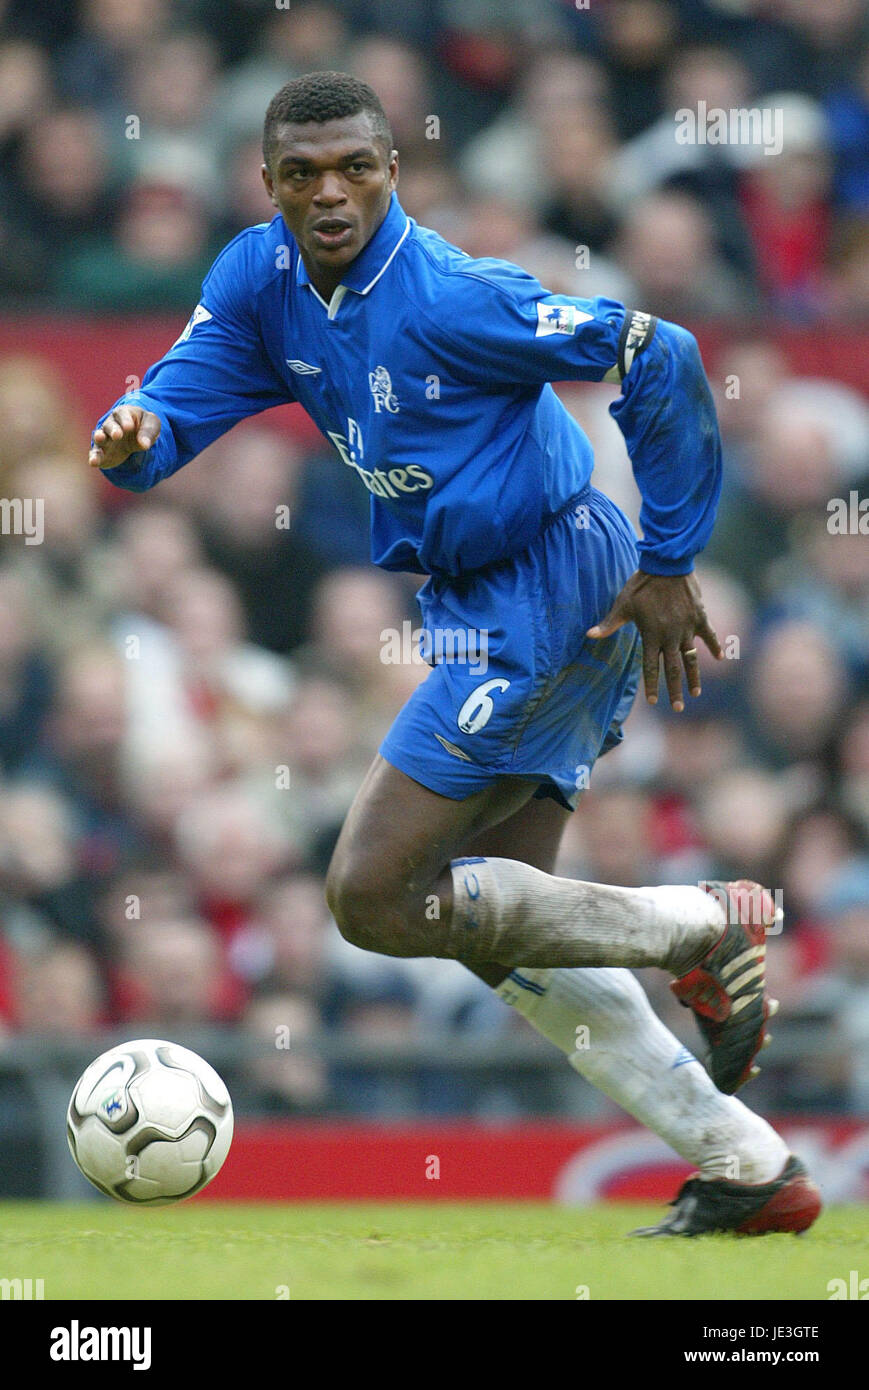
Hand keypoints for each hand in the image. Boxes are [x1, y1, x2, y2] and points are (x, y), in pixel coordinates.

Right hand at [88, 405, 160, 468]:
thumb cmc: (144, 425)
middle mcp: (111, 424)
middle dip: (113, 430)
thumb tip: (144, 444)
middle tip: (117, 435)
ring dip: (99, 438)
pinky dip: (94, 457)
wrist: (136, 436)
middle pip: (110, 425)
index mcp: (124, 413)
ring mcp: (105, 438)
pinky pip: (96, 454)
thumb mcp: (152, 425)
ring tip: (99, 439)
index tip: (129, 427)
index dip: (125, 420)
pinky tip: (93, 462)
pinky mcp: (102, 452)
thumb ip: (148, 432)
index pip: (123, 415)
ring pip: (99, 438)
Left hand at [587, 569, 721, 711]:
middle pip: (673, 669)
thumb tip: (588, 635)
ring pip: (692, 658)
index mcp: (652, 635)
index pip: (651, 667)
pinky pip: (709, 635)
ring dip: (694, 677)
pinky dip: (715, 646)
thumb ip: (609, 623)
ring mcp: (688, 628)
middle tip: (678, 709)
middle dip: (675, 690)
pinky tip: (720, 657)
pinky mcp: (700, 617)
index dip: (652, 685)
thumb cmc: (642, 584)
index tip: (653, 702)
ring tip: (695, 694)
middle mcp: (671, 636)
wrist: (667, 564)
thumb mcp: (623, 604)